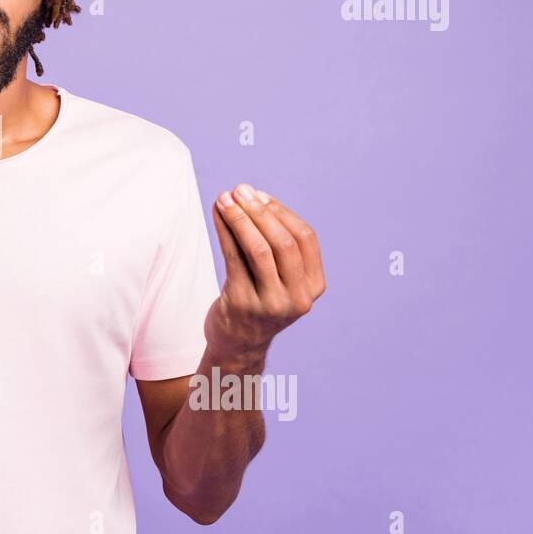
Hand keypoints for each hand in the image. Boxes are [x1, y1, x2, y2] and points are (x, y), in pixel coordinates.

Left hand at [205, 183, 325, 361]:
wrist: (239, 343)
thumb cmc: (259, 299)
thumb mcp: (280, 277)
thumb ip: (276, 243)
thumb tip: (254, 196)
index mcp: (314, 286)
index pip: (305, 238)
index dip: (282, 212)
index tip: (260, 195)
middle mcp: (298, 298)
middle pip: (283, 242)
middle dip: (259, 211)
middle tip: (240, 190)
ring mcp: (271, 304)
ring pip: (258, 249)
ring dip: (239, 218)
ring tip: (224, 198)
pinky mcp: (243, 305)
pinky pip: (233, 259)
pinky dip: (225, 232)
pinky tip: (217, 215)